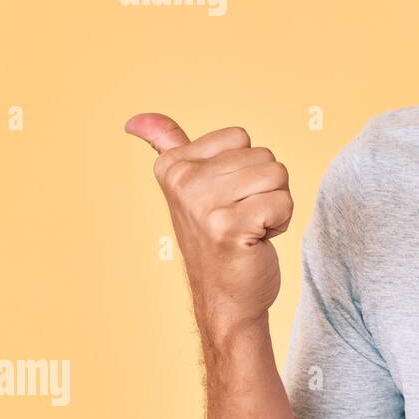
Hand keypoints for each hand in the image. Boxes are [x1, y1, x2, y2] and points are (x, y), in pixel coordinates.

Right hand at [125, 113, 292, 330]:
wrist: (225, 299)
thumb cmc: (216, 240)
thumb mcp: (187, 188)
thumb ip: (167, 146)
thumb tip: (135, 120)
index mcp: (173, 166)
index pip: (240, 137)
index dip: (245, 167)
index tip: (226, 198)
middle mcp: (183, 181)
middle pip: (264, 155)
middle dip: (263, 188)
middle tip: (241, 218)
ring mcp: (204, 205)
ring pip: (277, 175)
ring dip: (274, 205)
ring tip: (249, 228)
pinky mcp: (230, 226)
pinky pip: (283, 202)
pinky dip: (281, 223)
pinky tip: (257, 241)